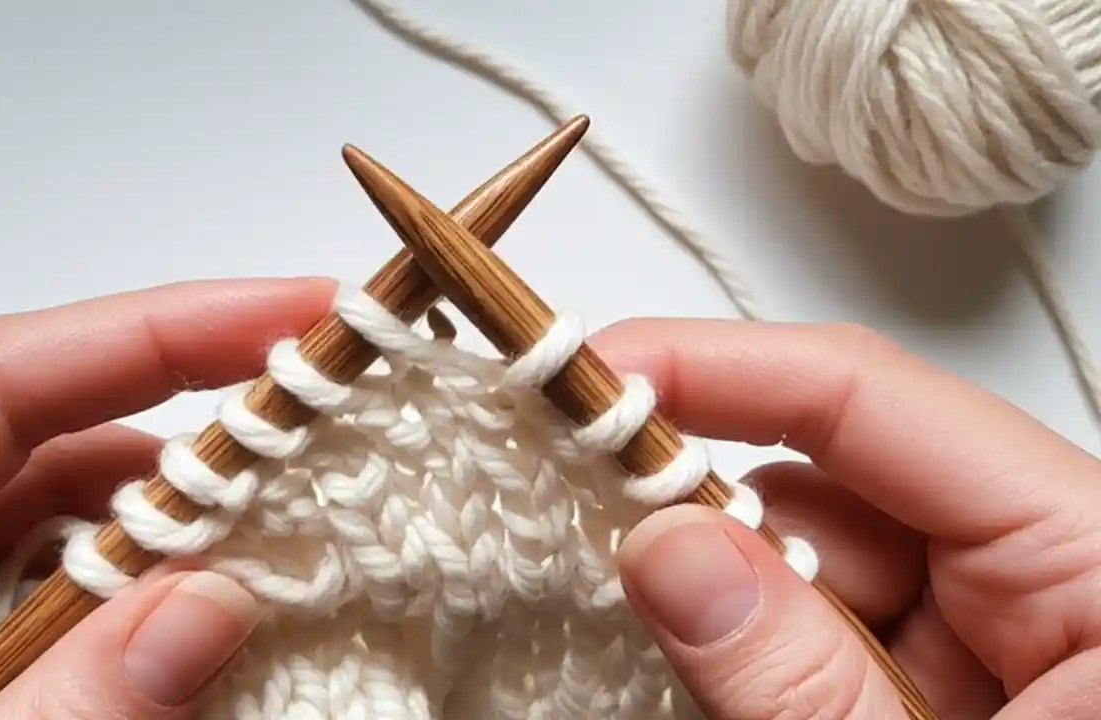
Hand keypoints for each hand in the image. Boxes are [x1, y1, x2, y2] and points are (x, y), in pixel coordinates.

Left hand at [0, 277, 334, 718]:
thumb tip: (213, 605)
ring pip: (55, 535)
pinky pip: (41, 611)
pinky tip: (197, 651)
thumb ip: (65, 706)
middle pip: (39, 454)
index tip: (297, 316)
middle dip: (182, 470)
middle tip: (316, 476)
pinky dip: (127, 625)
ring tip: (274, 587)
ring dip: (165, 562)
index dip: (156, 332)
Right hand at [593, 320, 1100, 718]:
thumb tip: (665, 552)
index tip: (594, 375)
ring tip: (664, 657)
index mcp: (1093, 554)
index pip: (876, 399)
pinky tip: (730, 685)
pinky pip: (834, 631)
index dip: (718, 368)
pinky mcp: (960, 679)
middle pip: (832, 490)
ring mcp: (998, 629)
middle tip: (577, 523)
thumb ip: (804, 682)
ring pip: (817, 568)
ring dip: (733, 612)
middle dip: (708, 522)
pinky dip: (763, 655)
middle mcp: (1047, 567)